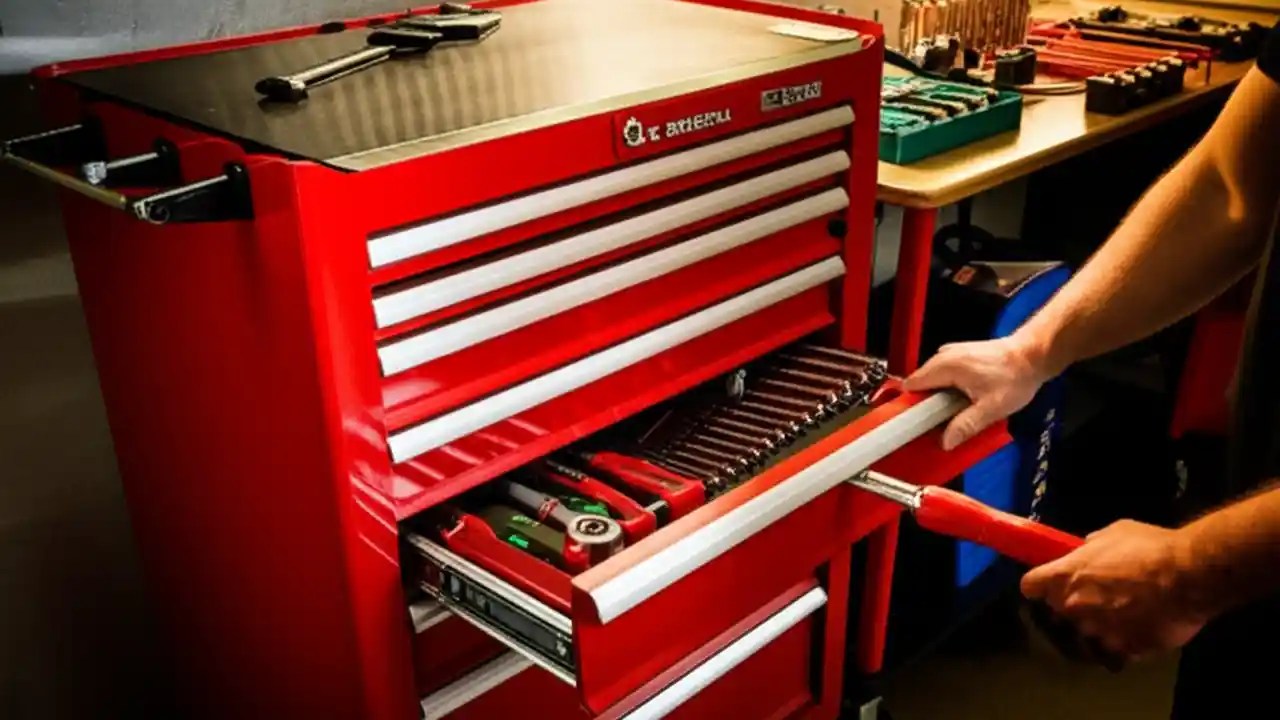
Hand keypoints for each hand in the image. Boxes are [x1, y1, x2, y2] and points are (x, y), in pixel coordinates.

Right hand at [902, 336, 1050, 449]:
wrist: (1033, 355)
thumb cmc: (1014, 378)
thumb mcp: (991, 408)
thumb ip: (965, 426)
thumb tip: (945, 443)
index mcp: (945, 367)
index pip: (911, 385)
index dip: (911, 406)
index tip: (918, 423)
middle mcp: (943, 356)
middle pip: (921, 383)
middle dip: (927, 404)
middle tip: (941, 423)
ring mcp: (951, 353)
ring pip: (933, 379)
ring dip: (938, 396)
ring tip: (955, 412)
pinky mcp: (960, 354)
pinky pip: (943, 374)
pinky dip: (947, 388)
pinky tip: (963, 399)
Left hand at [1021, 520, 1206, 660]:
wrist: (1189, 577)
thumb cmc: (1150, 548)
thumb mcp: (1114, 533)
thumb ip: (1092, 547)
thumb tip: (1085, 550)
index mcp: (1066, 575)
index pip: (1031, 586)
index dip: (1038, 585)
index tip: (1045, 584)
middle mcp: (1075, 606)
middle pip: (1059, 611)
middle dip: (1071, 604)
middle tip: (1095, 595)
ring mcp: (1098, 631)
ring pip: (1087, 632)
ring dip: (1099, 625)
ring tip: (1124, 612)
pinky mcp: (1124, 650)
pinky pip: (1116, 649)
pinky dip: (1124, 642)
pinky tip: (1139, 628)